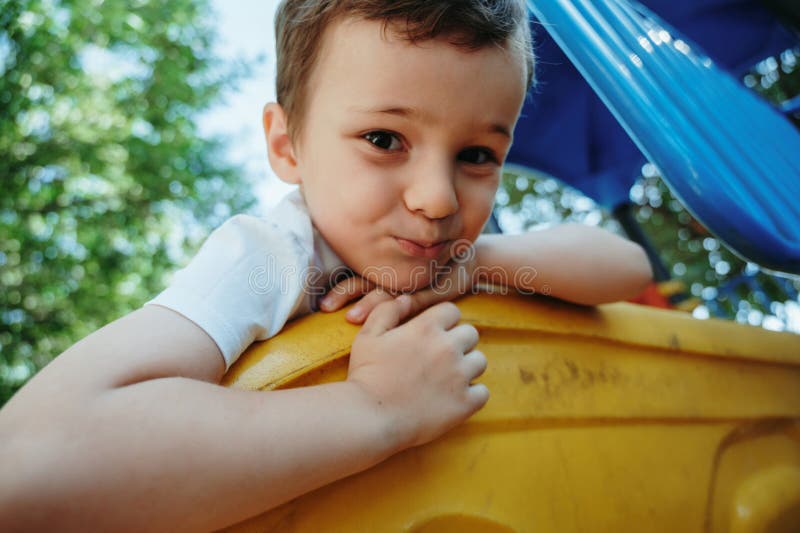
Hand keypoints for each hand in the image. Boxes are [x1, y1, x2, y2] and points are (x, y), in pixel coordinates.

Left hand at [319, 253, 478, 323]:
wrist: (469, 261)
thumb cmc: (433, 271)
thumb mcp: (410, 277)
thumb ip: (389, 290)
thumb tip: (356, 311)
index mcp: (388, 272)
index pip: (359, 280)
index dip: (340, 290)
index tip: (322, 304)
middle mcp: (397, 276)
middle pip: (365, 284)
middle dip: (345, 295)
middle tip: (326, 307)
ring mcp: (413, 284)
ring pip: (386, 293)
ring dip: (368, 305)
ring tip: (352, 318)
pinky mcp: (430, 292)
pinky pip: (412, 300)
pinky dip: (400, 308)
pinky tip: (391, 319)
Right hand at [347, 297, 487, 448]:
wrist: (369, 417)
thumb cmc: (366, 375)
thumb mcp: (367, 336)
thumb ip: (387, 311)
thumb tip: (406, 299)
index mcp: (426, 328)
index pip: (452, 311)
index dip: (443, 321)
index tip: (433, 334)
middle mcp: (447, 348)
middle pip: (471, 334)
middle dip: (458, 342)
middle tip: (440, 357)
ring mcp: (459, 376)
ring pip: (480, 362)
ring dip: (467, 367)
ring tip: (447, 379)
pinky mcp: (464, 403)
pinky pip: (483, 392)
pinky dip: (472, 395)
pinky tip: (453, 398)